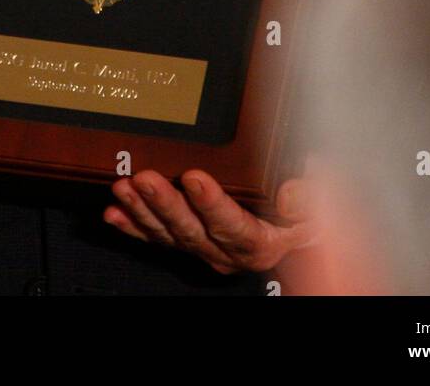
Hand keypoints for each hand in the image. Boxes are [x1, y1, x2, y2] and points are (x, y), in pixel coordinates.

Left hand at [104, 167, 315, 275]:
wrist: (288, 234)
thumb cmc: (299, 215)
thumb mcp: (315, 207)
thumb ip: (307, 201)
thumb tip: (289, 195)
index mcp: (259, 244)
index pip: (233, 226)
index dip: (212, 204)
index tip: (195, 177)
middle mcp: (225, 252)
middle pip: (192, 230)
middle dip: (165, 204)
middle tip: (145, 179)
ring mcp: (201, 248)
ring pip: (168, 233)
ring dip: (142, 211)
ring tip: (124, 188)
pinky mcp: (184, 242)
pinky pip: (154, 238)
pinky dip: (132, 225)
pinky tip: (114, 212)